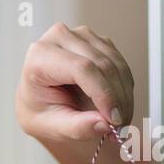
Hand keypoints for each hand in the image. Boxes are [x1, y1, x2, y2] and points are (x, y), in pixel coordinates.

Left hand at [16, 23, 134, 143]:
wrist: (42, 101)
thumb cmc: (41, 110)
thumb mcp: (52, 127)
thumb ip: (76, 127)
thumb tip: (103, 124)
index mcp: (39, 56)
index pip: (82, 68)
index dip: (103, 94)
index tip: (114, 120)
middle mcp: (59, 38)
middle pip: (103, 65)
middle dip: (117, 99)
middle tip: (120, 127)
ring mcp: (81, 36)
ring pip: (116, 65)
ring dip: (124, 96)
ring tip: (119, 121)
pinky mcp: (98, 41)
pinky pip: (121, 65)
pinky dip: (124, 88)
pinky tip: (118, 107)